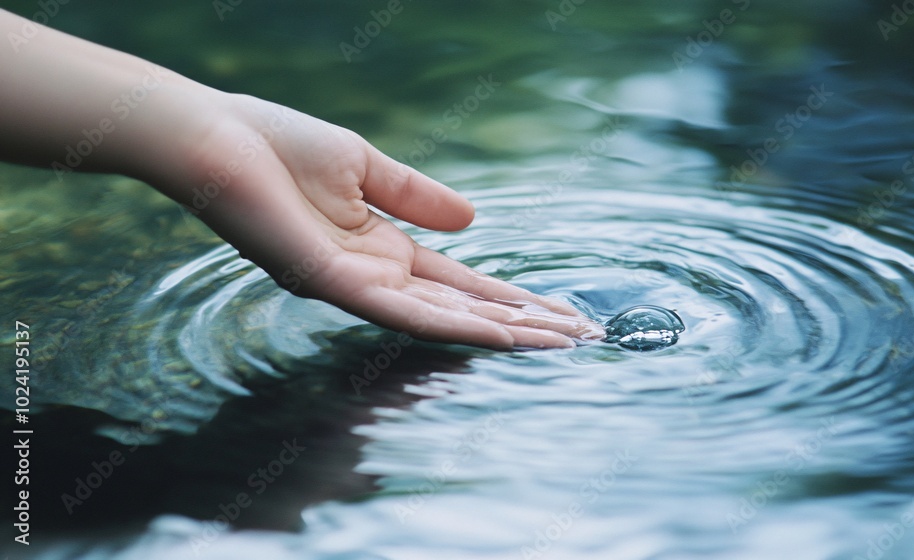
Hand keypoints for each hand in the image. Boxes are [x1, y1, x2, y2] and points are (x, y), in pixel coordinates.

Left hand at [180, 94, 604, 348]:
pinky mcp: (332, 282)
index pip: (459, 283)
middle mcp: (373, 277)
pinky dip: (456, 325)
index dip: (510, 299)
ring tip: (557, 342)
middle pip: (461, 308)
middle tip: (578, 340)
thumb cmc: (276, 142)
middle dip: (520, 325)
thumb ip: (417, 197)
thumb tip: (474, 222)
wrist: (213, 135)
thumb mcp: (364, 166)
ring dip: (502, 333)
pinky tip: (502, 334)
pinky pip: (403, 312)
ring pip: (441, 318)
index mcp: (381, 248)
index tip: (558, 311)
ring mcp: (353, 285)